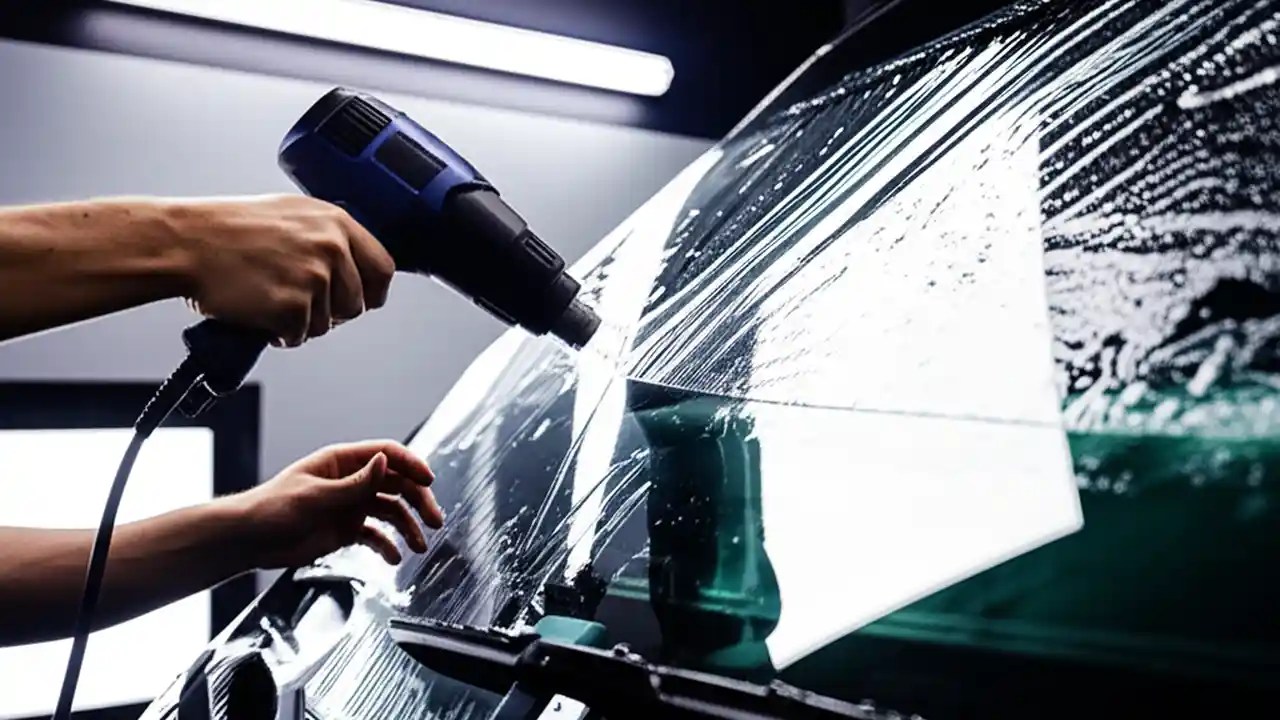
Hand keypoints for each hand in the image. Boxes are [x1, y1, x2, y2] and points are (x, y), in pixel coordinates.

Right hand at [169, 195, 395, 346]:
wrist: (186, 242)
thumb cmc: (229, 229)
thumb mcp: (292, 215)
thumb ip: (329, 237)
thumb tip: (353, 266)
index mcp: (336, 223)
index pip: (383, 268)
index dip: (371, 291)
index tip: (360, 299)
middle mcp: (331, 248)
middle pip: (356, 304)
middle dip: (331, 313)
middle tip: (299, 304)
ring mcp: (313, 278)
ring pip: (327, 324)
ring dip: (301, 323)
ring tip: (270, 300)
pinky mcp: (292, 306)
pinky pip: (299, 336)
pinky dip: (280, 334)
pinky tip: (260, 313)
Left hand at [227, 440, 444, 569]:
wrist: (248, 540)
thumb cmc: (271, 509)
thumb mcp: (315, 496)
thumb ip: (354, 483)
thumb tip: (384, 461)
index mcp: (342, 462)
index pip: (387, 455)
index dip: (412, 465)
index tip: (429, 482)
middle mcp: (351, 481)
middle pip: (397, 484)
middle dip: (419, 501)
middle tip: (435, 521)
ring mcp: (350, 505)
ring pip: (391, 511)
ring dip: (408, 527)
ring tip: (419, 546)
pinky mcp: (346, 529)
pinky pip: (375, 535)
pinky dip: (387, 545)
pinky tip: (393, 558)